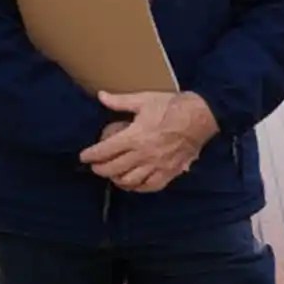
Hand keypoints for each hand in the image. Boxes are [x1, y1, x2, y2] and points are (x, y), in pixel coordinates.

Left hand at [80, 91, 219, 192]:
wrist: (200, 117)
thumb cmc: (172, 106)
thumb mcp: (144, 99)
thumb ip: (120, 101)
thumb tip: (101, 96)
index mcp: (134, 136)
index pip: (105, 151)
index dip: (91, 155)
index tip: (83, 156)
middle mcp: (143, 155)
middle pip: (113, 169)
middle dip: (100, 169)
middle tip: (95, 166)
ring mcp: (156, 166)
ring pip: (129, 181)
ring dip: (116, 179)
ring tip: (112, 174)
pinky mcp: (169, 172)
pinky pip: (149, 186)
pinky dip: (137, 187)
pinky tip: (132, 183)